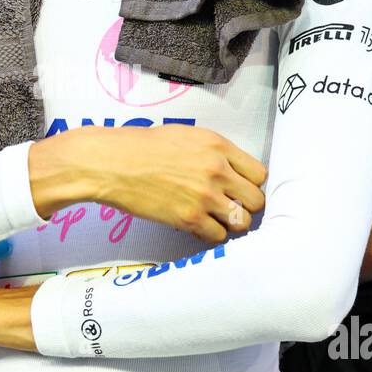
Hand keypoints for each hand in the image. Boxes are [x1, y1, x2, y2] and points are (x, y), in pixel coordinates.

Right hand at [72, 123, 267, 245]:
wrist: (112, 163)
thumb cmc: (142, 147)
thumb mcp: (186, 136)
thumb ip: (214, 152)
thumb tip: (232, 171)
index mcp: (218, 146)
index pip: (259, 173)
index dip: (251, 184)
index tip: (241, 188)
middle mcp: (217, 170)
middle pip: (256, 200)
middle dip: (245, 205)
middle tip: (230, 206)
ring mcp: (204, 196)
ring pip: (241, 221)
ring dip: (230, 222)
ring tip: (215, 217)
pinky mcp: (189, 218)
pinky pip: (218, 236)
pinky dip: (210, 233)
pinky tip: (198, 225)